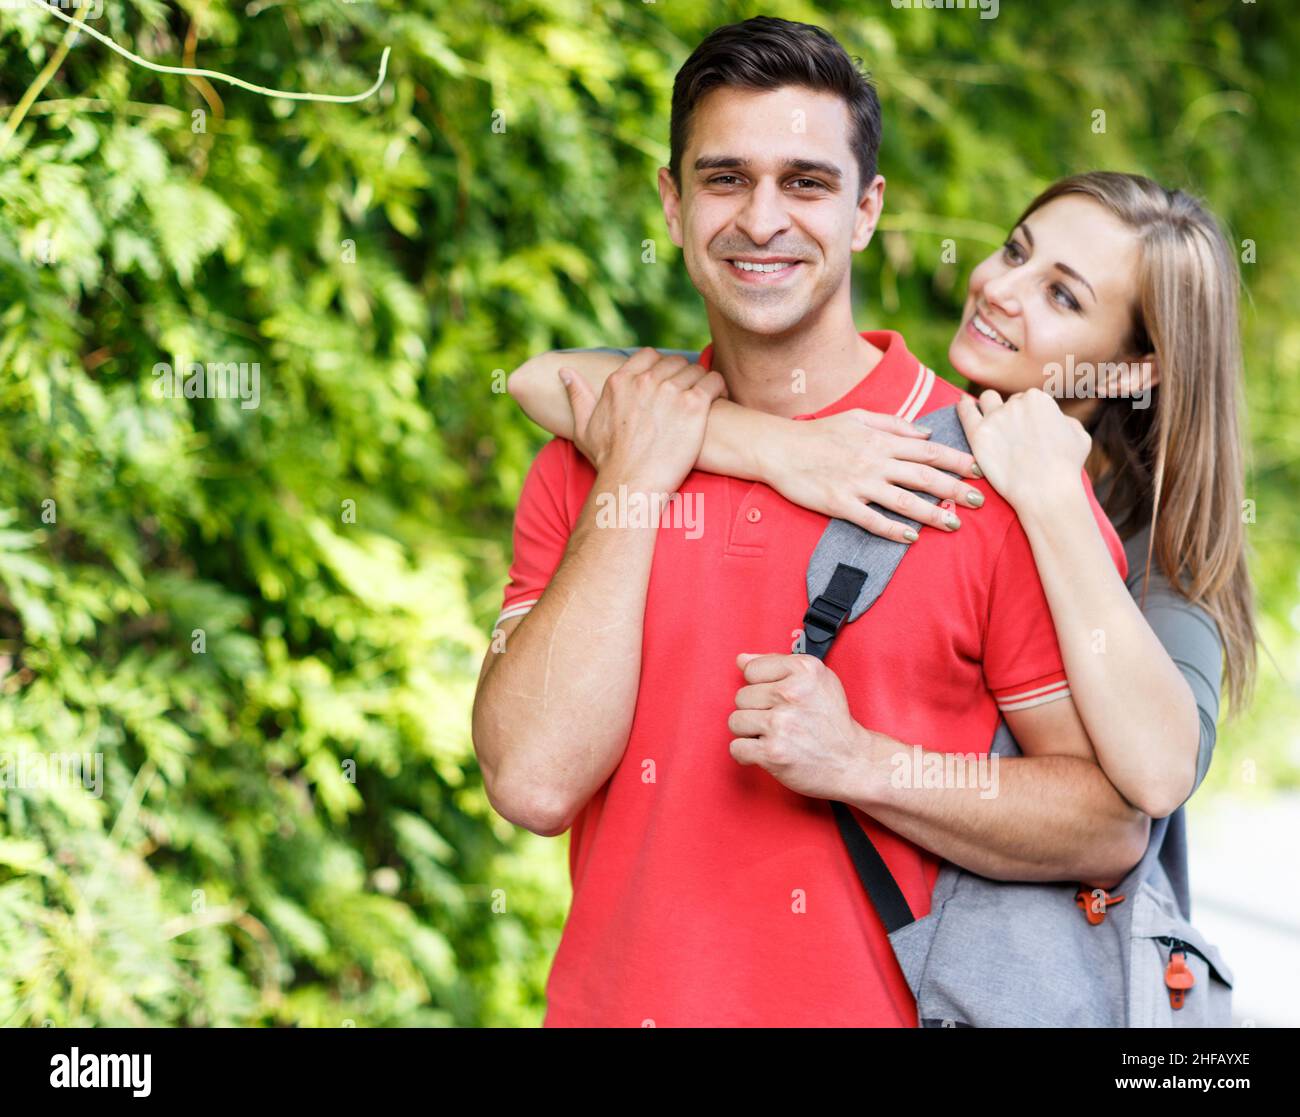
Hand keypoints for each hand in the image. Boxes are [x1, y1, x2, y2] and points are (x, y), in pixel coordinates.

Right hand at [558, 348, 726, 493]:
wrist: (631, 484)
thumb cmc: (608, 462)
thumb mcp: (584, 428)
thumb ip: (577, 396)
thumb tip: (565, 373)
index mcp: (620, 381)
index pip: (649, 356)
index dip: (661, 367)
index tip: (667, 383)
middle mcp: (645, 381)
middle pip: (675, 362)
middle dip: (682, 375)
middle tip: (688, 395)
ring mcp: (670, 391)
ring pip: (696, 370)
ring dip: (701, 382)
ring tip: (704, 399)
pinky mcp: (693, 405)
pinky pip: (714, 382)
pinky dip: (718, 388)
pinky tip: (717, 400)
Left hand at [727, 652, 870, 801]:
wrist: (852, 761)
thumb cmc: (832, 721)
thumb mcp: (816, 680)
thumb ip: (777, 664)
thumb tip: (741, 660)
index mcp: (805, 669)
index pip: (751, 669)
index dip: (762, 685)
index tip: (779, 698)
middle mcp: (792, 693)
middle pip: (741, 696)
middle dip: (756, 710)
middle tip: (781, 720)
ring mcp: (781, 724)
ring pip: (735, 721)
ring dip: (750, 732)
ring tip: (774, 736)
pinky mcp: (773, 752)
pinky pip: (736, 747)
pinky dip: (747, 754)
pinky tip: (766, 752)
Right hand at [765, 409, 984, 542]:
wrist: (780, 449)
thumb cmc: (820, 433)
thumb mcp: (858, 417)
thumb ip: (895, 424)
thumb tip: (927, 433)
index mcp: (880, 439)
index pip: (928, 449)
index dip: (957, 459)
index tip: (979, 470)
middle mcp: (874, 461)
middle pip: (923, 475)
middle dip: (954, 488)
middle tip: (979, 501)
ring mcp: (858, 484)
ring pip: (903, 500)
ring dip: (932, 513)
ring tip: (954, 524)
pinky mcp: (840, 504)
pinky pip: (872, 520)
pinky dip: (893, 529)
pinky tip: (912, 538)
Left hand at [957, 388, 1090, 511]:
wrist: (1046, 490)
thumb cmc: (1066, 467)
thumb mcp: (1080, 436)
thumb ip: (1066, 420)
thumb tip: (1056, 419)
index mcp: (1039, 398)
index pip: (1030, 400)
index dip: (1031, 417)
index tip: (1031, 432)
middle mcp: (1016, 402)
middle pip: (1010, 402)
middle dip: (1013, 415)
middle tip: (1015, 436)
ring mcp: (995, 417)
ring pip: (988, 400)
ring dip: (989, 405)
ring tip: (989, 418)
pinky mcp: (978, 434)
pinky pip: (965, 411)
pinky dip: (964, 406)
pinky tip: (962, 404)